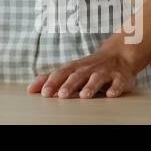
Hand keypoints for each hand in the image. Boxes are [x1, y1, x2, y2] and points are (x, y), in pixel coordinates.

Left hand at [27, 42, 144, 98]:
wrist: (119, 54)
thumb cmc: (89, 66)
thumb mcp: (70, 70)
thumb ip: (51, 79)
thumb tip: (30, 89)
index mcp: (75, 68)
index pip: (60, 74)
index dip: (52, 83)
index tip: (43, 93)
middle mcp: (88, 69)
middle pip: (77, 76)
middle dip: (68, 85)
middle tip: (61, 95)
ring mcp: (105, 72)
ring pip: (97, 79)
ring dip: (90, 87)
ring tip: (84, 96)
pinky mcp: (120, 78)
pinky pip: (118, 83)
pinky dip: (115, 88)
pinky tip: (111, 95)